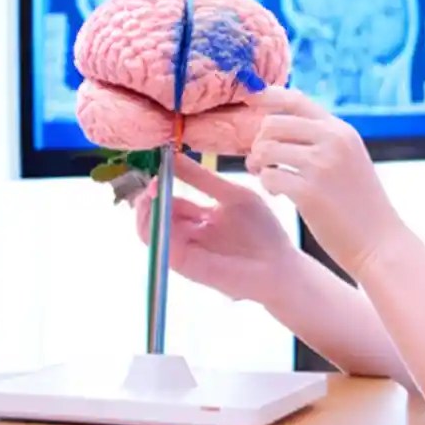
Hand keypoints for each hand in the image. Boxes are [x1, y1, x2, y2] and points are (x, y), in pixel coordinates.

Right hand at [135, 153, 299, 303]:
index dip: (162, 186)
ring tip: (151, 194)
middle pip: (157, 216)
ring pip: (151, 231)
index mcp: (202, 218)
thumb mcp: (232, 195)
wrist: (279, 266)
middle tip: (153, 182)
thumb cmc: (262, 232)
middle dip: (149, 198)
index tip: (160, 167)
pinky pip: (161, 247)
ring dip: (144, 212)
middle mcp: (190, 235)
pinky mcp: (185, 265)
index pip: (172, 202)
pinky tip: (158, 212)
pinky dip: (154, 230)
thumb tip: (174, 157)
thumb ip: (203, 179)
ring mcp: (186, 250)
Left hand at [244, 87, 403, 276]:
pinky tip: (278, 194)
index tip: (251, 102)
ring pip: (266, 149)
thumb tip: (276, 125)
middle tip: (262, 162)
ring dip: (259, 164)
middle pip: (273, 123)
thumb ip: (322, 139)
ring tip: (269, 177)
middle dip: (259, 142)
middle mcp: (333, 141)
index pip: (296, 99)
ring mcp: (321, 166)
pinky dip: (267, 185)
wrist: (379, 242)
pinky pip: (269, 177)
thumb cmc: (359, 204)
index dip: (268, 97)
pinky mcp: (309, 193)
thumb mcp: (349, 159)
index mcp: (342, 131)